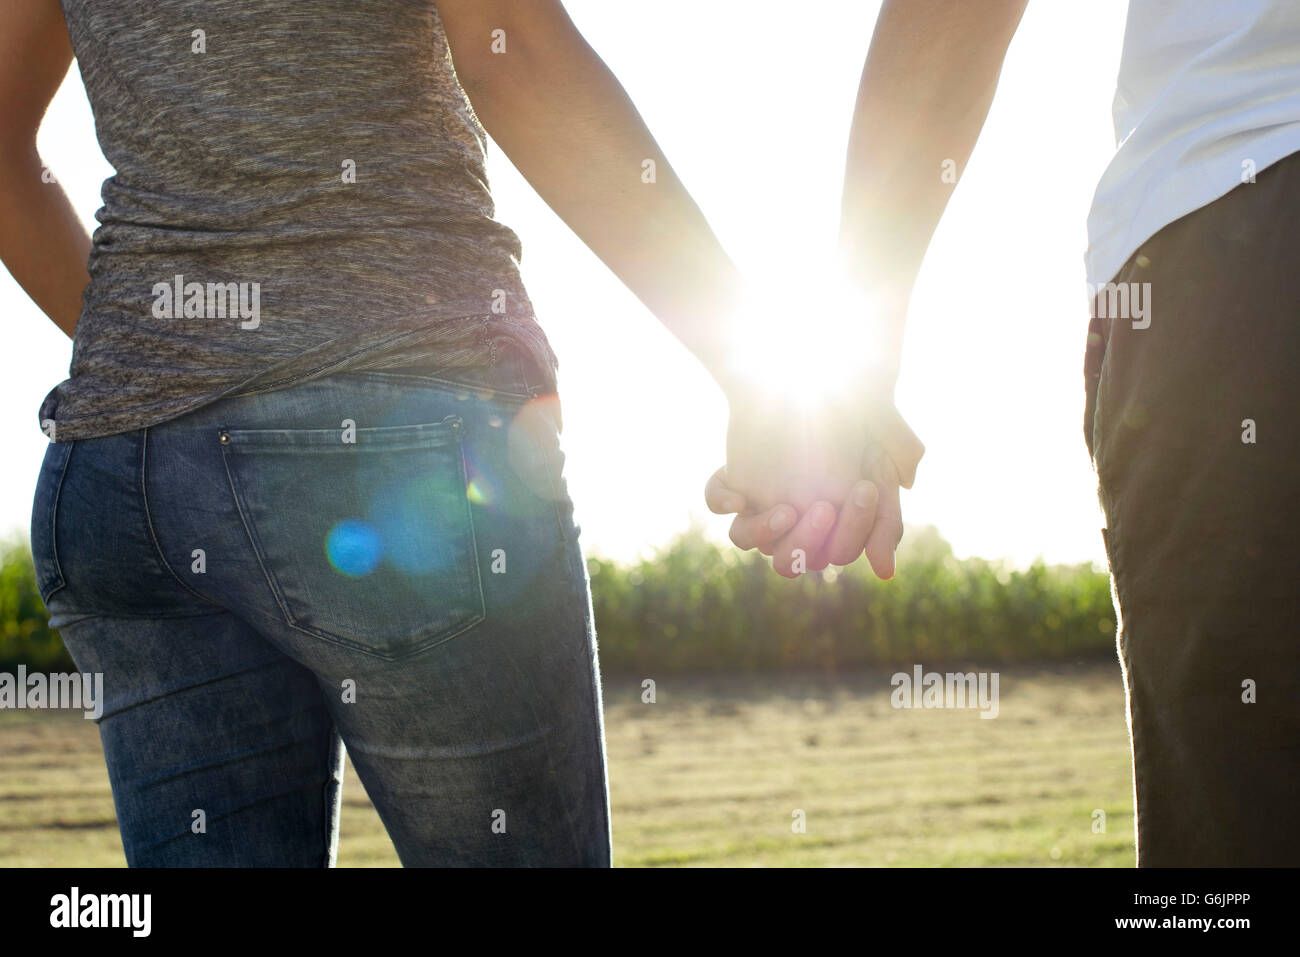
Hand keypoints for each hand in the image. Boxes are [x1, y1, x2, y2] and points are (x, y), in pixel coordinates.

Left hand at [705, 435, 904, 578]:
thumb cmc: (858, 417)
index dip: (852, 532)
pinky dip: (721, 501)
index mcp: (831, 525)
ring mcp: (761, 501)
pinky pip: (716, 501)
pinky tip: (739, 497)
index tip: (863, 488)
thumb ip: (888, 518)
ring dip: (765, 534)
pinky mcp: (737, 476)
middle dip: (809, 540)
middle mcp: (793, 521)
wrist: (822, 371)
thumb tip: (885, 573)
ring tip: (786, 511)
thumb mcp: (884, 463)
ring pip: (748, 542)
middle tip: (823, 506)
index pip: (840, 552)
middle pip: (793, 560)